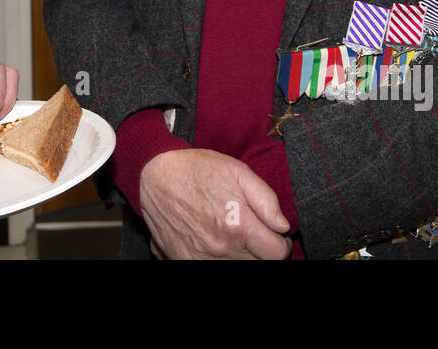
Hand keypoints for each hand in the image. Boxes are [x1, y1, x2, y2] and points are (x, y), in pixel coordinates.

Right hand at [138, 148, 290, 259]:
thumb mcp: (237, 171)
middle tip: (254, 232)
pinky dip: (220, 259)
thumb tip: (283, 225)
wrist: (154, 175)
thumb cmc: (197, 169)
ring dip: (242, 256)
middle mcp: (221, 247)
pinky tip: (216, 242)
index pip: (277, 253)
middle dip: (262, 250)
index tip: (274, 234)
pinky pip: (213, 269)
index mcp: (238, 224)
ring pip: (238, 269)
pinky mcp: (184, 261)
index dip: (280, 243)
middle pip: (259, 264)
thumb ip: (266, 199)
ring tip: (234, 236)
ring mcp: (202, 258)